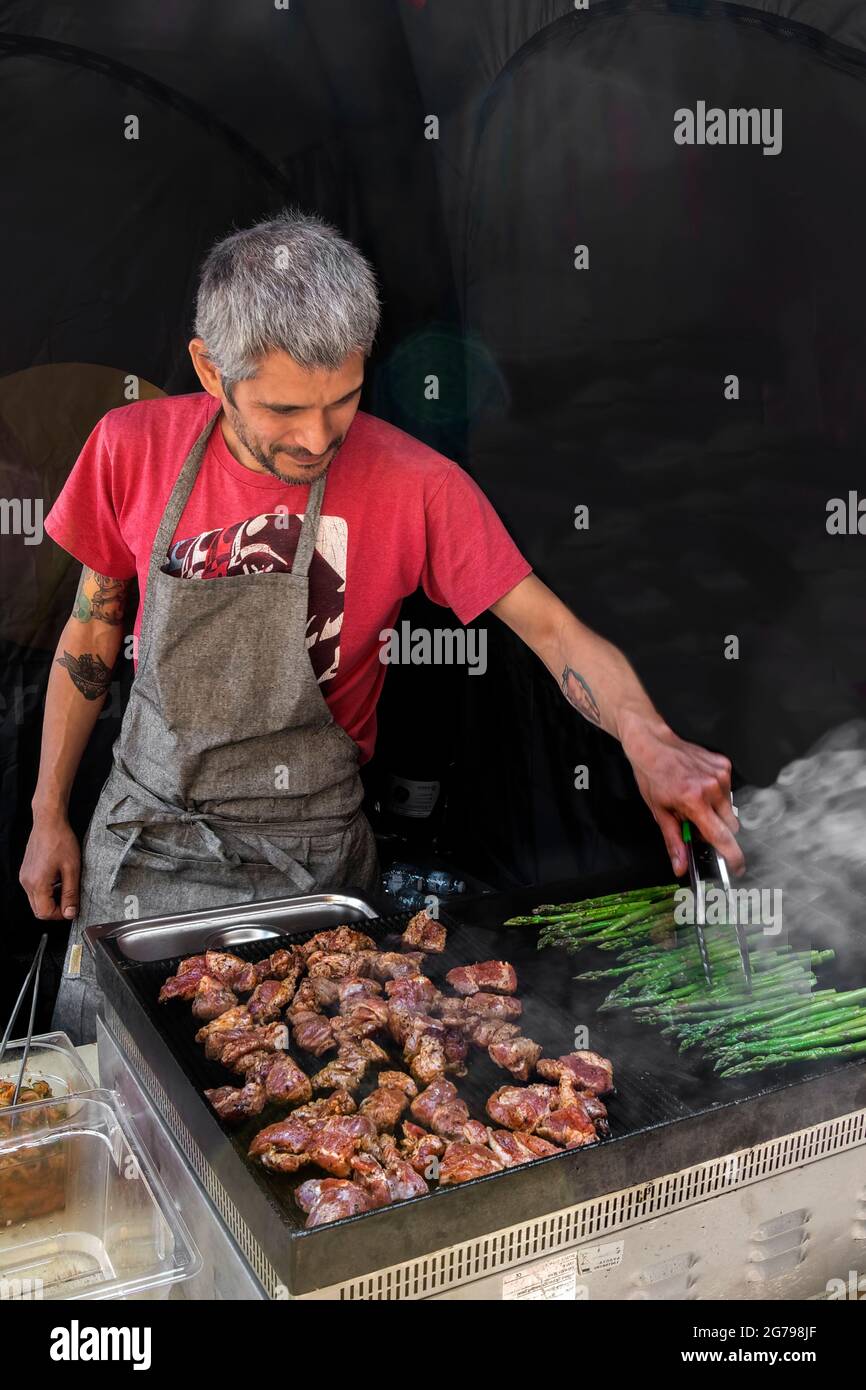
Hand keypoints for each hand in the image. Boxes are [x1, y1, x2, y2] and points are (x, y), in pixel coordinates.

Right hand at [20, 812, 80, 919]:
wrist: (49, 822)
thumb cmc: (60, 840)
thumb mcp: (72, 869)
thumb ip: (71, 893)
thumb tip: (70, 913)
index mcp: (37, 883)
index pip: (44, 913)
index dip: (60, 914)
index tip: (72, 907)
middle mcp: (27, 882)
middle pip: (38, 909)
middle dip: (55, 909)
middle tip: (70, 899)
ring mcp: (24, 877)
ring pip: (36, 900)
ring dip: (51, 899)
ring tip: (65, 884)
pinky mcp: (26, 872)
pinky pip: (34, 890)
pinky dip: (47, 890)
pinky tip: (58, 878)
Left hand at [620, 715, 743, 876]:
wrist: (652, 742)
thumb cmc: (652, 775)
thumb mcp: (659, 812)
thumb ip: (674, 841)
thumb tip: (681, 866)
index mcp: (694, 802)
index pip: (722, 837)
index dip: (732, 857)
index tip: (736, 867)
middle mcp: (712, 788)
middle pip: (731, 826)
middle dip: (718, 831)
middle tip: (697, 824)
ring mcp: (721, 774)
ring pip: (730, 808)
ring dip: (717, 811)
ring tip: (695, 801)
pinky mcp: (724, 764)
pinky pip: (729, 790)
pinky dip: (717, 794)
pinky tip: (700, 786)